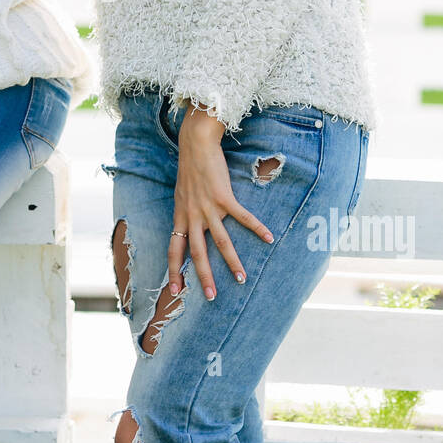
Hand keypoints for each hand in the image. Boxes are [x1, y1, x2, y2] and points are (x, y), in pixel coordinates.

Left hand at [169, 106, 274, 299]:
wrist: (195, 145)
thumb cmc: (190, 168)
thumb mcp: (181, 194)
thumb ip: (186, 212)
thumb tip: (190, 226)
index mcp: (180, 216)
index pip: (174, 249)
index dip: (173, 270)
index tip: (173, 291)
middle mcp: (192, 215)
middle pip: (197, 253)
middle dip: (204, 276)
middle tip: (211, 297)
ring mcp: (208, 207)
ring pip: (221, 242)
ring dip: (232, 262)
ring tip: (242, 278)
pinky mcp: (224, 197)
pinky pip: (242, 217)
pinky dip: (257, 228)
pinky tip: (269, 238)